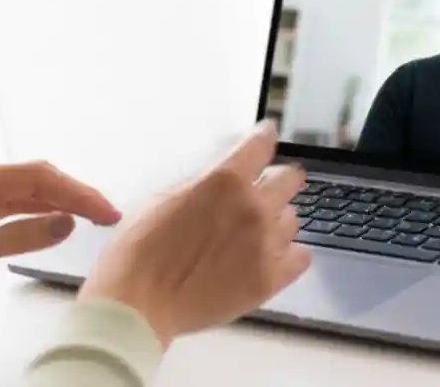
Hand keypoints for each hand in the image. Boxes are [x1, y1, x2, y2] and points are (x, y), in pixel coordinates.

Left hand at [0, 161, 120, 302]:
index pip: (36, 177)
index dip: (75, 191)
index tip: (103, 209)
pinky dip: (42, 210)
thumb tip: (65, 223)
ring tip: (95, 216)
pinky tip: (61, 218)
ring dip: (62, 201)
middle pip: (37, 178)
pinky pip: (16, 203)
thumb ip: (17, 236)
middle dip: (75, 193)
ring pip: (29, 190)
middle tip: (108, 214)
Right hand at [79, 121, 311, 345]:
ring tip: (255, 233)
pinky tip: (269, 257)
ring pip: (293, 219)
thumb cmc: (139, 250)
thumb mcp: (166, 197)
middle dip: (277, 180)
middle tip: (263, 190)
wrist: (138, 304)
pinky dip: (287, 254)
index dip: (265, 136)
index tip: (267, 135)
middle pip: (291, 179)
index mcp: (226, 180)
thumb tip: (225, 177)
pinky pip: (301, 256)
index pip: (262, 144)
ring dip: (277, 221)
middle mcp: (254, 206)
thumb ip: (205, 183)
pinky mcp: (271, 278)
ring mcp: (267, 243)